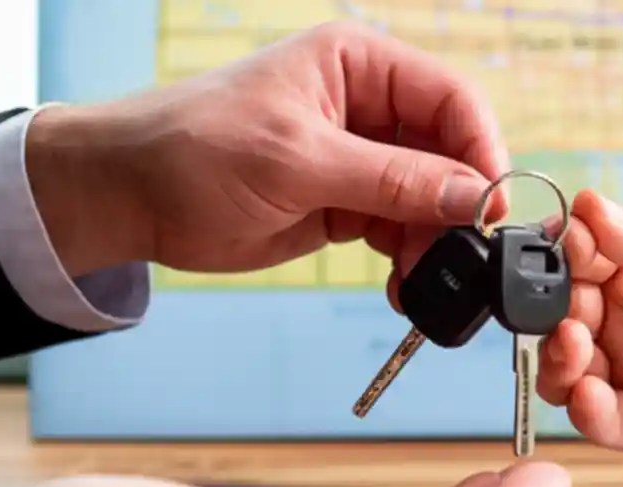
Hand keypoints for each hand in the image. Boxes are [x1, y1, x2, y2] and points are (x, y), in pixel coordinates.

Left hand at [24, 20, 508, 297]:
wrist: (129, 198)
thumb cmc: (191, 150)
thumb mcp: (299, 160)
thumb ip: (392, 180)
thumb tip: (471, 196)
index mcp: (358, 64)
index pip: (450, 98)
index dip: (481, 149)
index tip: (493, 203)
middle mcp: (368, 106)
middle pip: (449, 153)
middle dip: (458, 205)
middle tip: (462, 253)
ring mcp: (360, 158)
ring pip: (431, 199)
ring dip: (436, 242)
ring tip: (423, 278)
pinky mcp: (348, 203)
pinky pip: (403, 230)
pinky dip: (412, 259)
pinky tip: (406, 286)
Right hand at [539, 190, 622, 471]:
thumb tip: (590, 207)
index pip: (583, 254)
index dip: (562, 253)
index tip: (563, 252)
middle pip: (564, 315)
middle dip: (550, 313)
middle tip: (569, 315)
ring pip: (572, 371)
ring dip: (558, 362)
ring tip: (576, 351)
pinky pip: (605, 424)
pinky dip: (587, 412)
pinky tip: (593, 396)